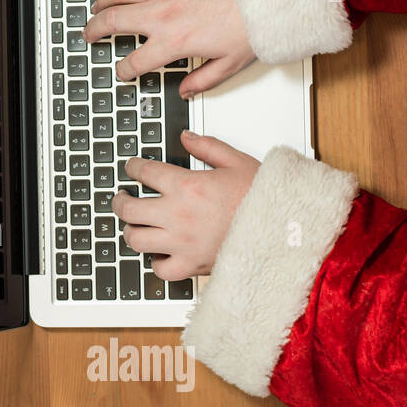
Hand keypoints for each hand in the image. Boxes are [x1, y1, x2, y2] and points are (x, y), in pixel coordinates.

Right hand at [84, 0, 253, 97]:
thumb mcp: (232, 63)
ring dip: (103, 1)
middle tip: (89, 34)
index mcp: (175, 42)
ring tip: (97, 7)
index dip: (124, 71)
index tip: (123, 72)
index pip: (135, 62)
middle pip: (113, 21)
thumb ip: (204, 79)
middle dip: (95, 30)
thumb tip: (187, 90)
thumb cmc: (255, 21)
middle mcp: (163, 14)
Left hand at [112, 131, 259, 280]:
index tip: (132, 168)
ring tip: (134, 225)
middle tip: (121, 198)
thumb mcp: (238, 162)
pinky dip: (156, 261)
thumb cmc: (267, 199)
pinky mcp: (191, 265)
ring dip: (131, 230)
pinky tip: (160, 252)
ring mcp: (182, 242)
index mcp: (187, 186)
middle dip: (119, 201)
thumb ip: (208, 147)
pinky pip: (160, 268)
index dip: (133, 167)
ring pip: (136, 239)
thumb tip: (187, 137)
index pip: (144, 172)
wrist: (287, 232)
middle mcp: (178, 215)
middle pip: (128, 208)